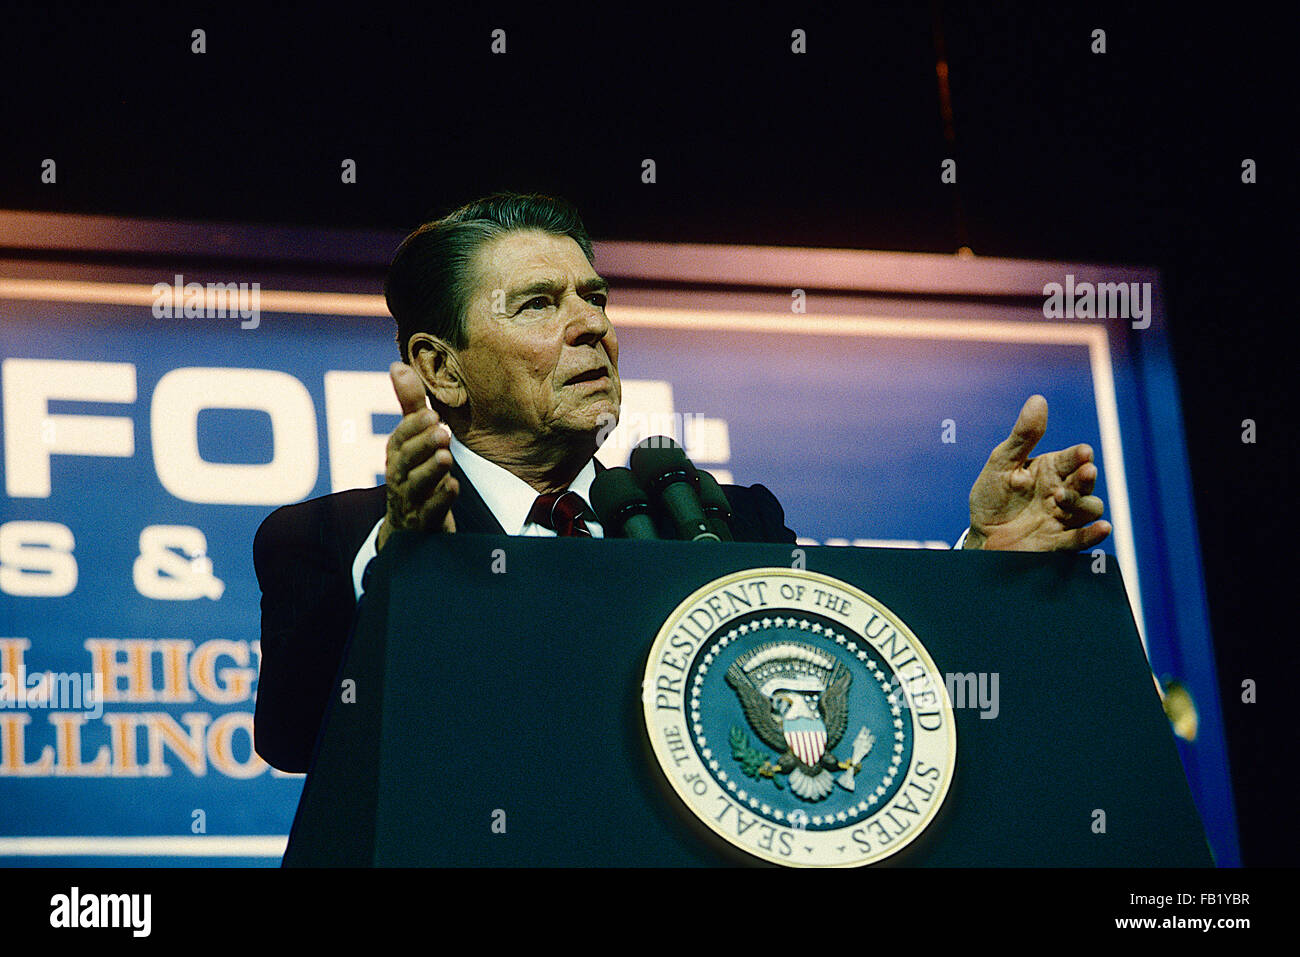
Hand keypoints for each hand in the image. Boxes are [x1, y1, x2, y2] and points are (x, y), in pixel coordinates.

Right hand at [376, 362, 456, 550]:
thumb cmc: (415, 474)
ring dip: (430, 471)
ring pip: (416, 486)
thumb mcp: (413, 440)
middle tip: (443, 432)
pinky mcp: (423, 523)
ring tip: (447, 457)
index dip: (413, 427)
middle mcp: (398, 477)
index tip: (431, 415)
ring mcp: (409, 501)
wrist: (412, 527)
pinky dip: (440, 500)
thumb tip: (397, 365)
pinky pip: (429, 512)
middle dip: (422, 445)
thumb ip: (410, 406)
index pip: (400, 438)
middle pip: (405, 461)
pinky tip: (453, 488)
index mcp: (397, 455)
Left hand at [965, 395, 1111, 551]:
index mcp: (1051, 469)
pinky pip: (1082, 538)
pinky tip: (1102, 529)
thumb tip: (1038, 400)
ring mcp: (1064, 517)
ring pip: (1090, 508)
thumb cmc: (993, 497)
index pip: (1074, 458)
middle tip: (1082, 473)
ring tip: (1061, 498)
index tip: (1082, 453)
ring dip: (1082, 503)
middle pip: (1086, 482)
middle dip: (1086, 476)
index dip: (1079, 455)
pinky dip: (1093, 534)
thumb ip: (1022, 436)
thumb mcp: (1002, 464)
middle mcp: (1063, 491)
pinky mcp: (1060, 542)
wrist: (981, 537)